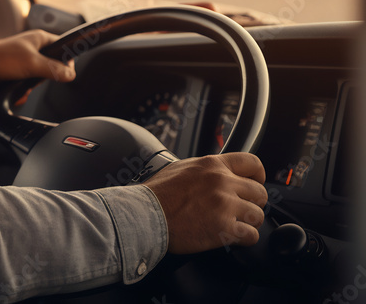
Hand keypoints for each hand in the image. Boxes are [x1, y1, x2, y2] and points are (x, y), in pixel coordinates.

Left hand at [0, 29, 75, 82]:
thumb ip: (54, 69)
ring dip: (34, 83)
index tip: (67, 72)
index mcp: (39, 38)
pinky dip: (25, 86)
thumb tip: (70, 75)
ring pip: (40, 73)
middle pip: (52, 63)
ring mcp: (25, 57)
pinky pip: (28, 79)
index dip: (67, 59)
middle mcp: (33, 46)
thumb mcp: (34, 64)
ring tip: (26, 82)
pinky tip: (20, 89)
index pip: (62, 46)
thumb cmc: (4, 58)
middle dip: (47, 75)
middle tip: (39, 77)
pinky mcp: (17, 68)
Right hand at [142, 152, 267, 253]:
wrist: (144, 214)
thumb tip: (214, 175)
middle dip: (252, 203)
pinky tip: (231, 238)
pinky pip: (251, 236)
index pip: (252, 163)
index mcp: (212, 165)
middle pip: (260, 192)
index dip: (258, 176)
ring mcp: (225, 205)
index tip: (254, 184)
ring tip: (233, 225)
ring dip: (248, 223)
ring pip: (258, 215)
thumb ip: (204, 170)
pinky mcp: (224, 229)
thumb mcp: (181, 168)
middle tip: (240, 211)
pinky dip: (244, 240)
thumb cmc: (156, 194)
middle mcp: (222, 182)